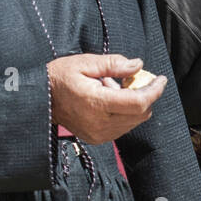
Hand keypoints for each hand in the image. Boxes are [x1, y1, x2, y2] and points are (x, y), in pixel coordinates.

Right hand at [46, 54, 166, 145]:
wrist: (40, 99)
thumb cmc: (60, 77)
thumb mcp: (85, 62)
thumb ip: (114, 64)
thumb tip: (138, 66)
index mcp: (97, 103)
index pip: (138, 102)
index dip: (154, 91)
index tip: (160, 79)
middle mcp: (100, 123)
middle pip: (140, 114)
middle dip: (144, 95)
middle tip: (128, 79)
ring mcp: (99, 134)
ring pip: (134, 122)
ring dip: (133, 104)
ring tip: (111, 89)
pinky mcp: (97, 138)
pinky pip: (123, 127)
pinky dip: (125, 113)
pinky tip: (109, 101)